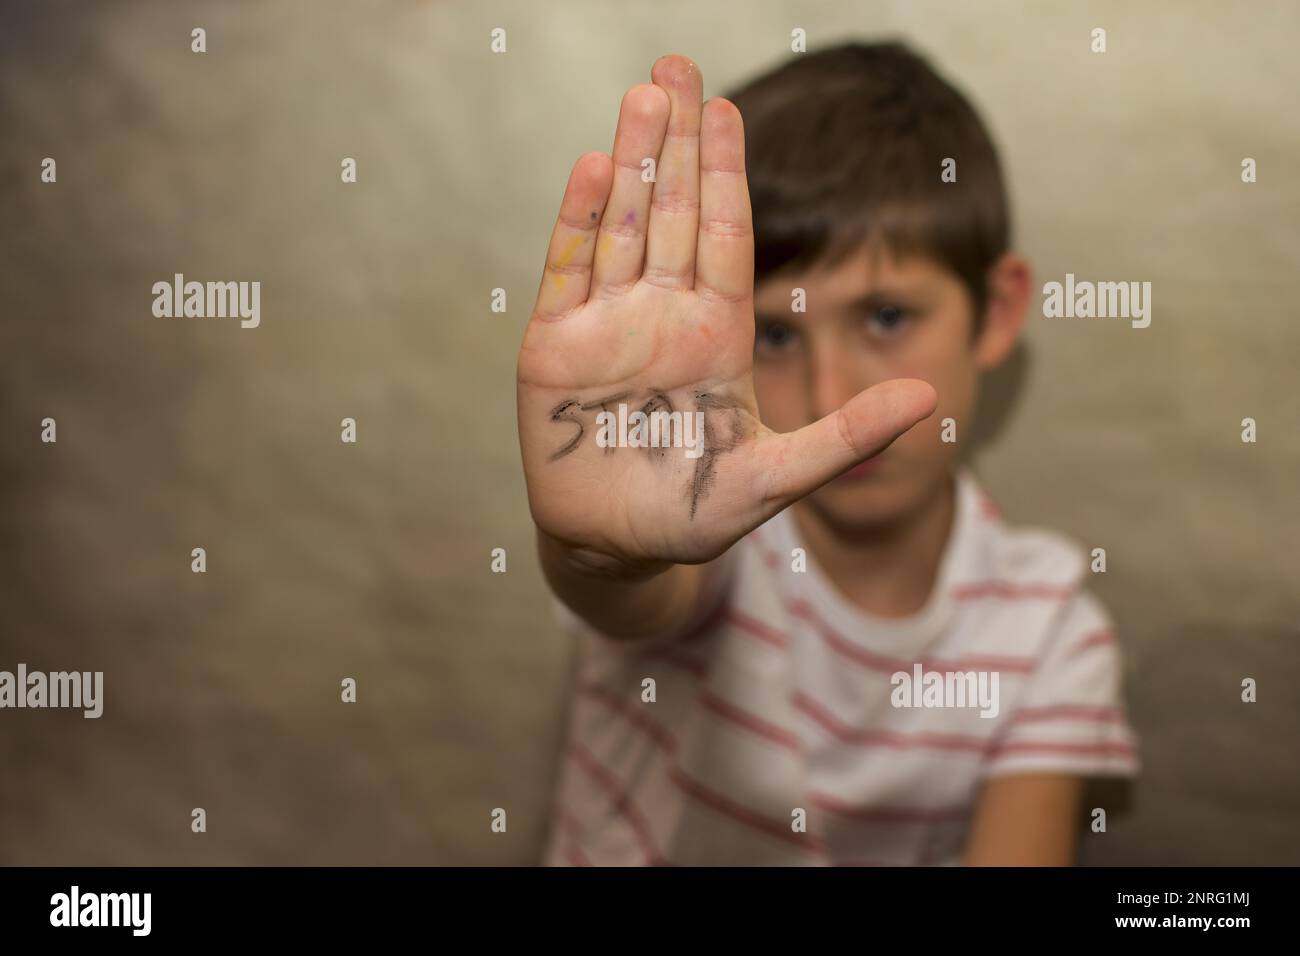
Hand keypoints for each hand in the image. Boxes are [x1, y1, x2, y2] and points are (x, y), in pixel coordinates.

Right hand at [517, 55, 935, 570]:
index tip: (728, 111)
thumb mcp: (775, 479)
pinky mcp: (554, 349)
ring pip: (621, 227)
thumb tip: (929, 399)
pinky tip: (591, 169)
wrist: (615, 551)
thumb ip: (843, 437)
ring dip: (630, 163)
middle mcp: (662, 316)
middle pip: (671, 213)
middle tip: (678, 67)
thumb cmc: (694, 517)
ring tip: (642, 96)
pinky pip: (568, 274)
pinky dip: (577, 223)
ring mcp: (607, 326)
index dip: (725, 174)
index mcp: (717, 334)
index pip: (725, 235)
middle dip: (675, 142)